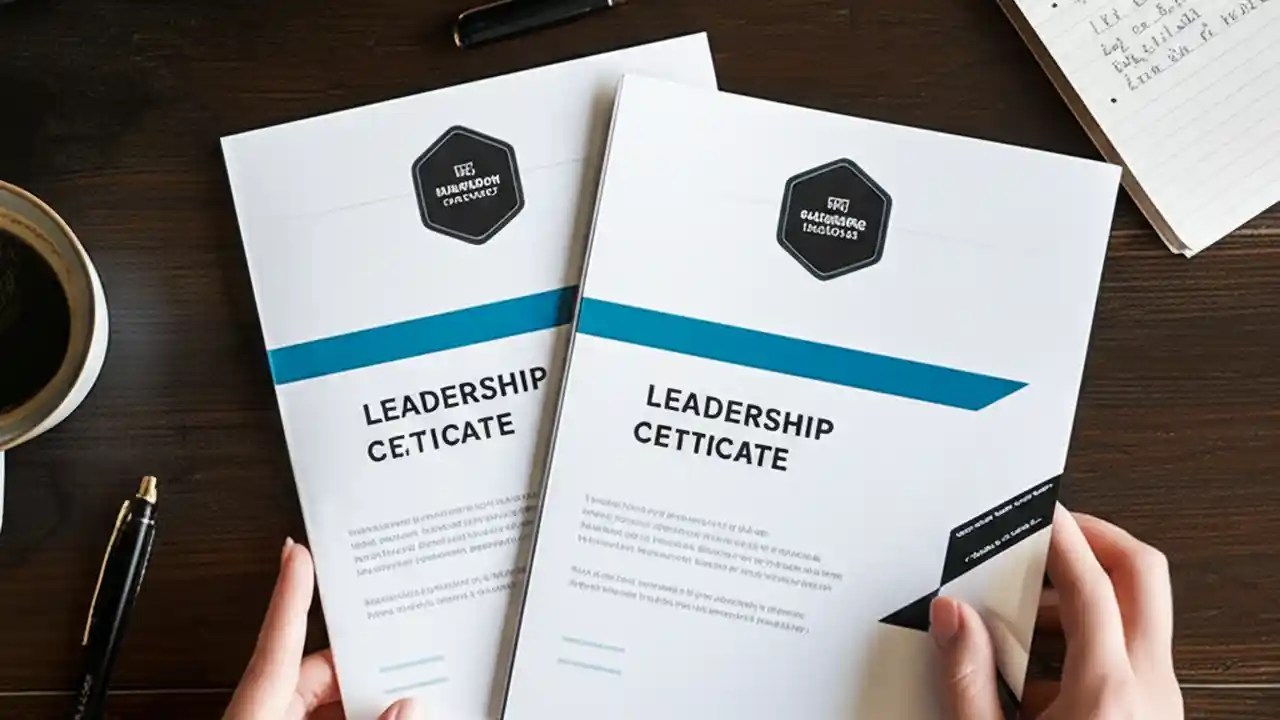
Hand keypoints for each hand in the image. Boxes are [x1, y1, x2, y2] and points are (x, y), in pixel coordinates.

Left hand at [224, 538, 420, 719]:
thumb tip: (407, 707)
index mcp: (253, 716)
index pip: (276, 647)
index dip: (290, 596)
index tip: (296, 552)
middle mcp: (261, 717)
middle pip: (312, 671)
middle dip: (359, 660)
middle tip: (402, 648)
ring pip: (324, 700)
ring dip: (364, 694)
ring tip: (409, 690)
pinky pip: (324, 718)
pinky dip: (356, 712)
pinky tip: (390, 713)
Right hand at [929, 506, 1182, 718]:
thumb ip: (968, 678)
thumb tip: (953, 618)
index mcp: (1108, 691)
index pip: (1093, 585)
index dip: (1063, 537)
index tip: (1040, 513)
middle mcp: (1150, 688)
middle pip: (1143, 574)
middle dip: (1096, 538)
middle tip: (1052, 532)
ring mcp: (1162, 701)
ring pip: (1142, 609)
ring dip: (1089, 591)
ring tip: (1026, 610)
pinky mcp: (1158, 712)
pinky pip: (1134, 648)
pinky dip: (1093, 633)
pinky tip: (1039, 667)